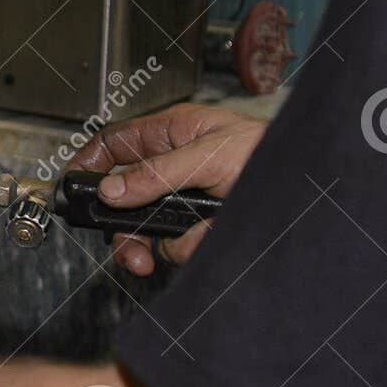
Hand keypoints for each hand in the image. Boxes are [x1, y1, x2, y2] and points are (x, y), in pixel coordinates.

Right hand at [68, 103, 265, 275]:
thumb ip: (158, 172)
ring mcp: (187, 200)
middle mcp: (174, 168)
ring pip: (148, 228)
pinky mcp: (202, 228)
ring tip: (172, 251)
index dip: (88, 164)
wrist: (315, 193)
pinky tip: (211, 238)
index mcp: (172, 134)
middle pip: (122, 197)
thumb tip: (112, 190)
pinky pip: (178, 246)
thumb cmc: (276, 155)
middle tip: (127, 250)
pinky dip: (192, 248)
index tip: (72, 188)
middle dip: (121, 227)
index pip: (114, 144)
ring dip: (158, 243)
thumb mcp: (212, 155)